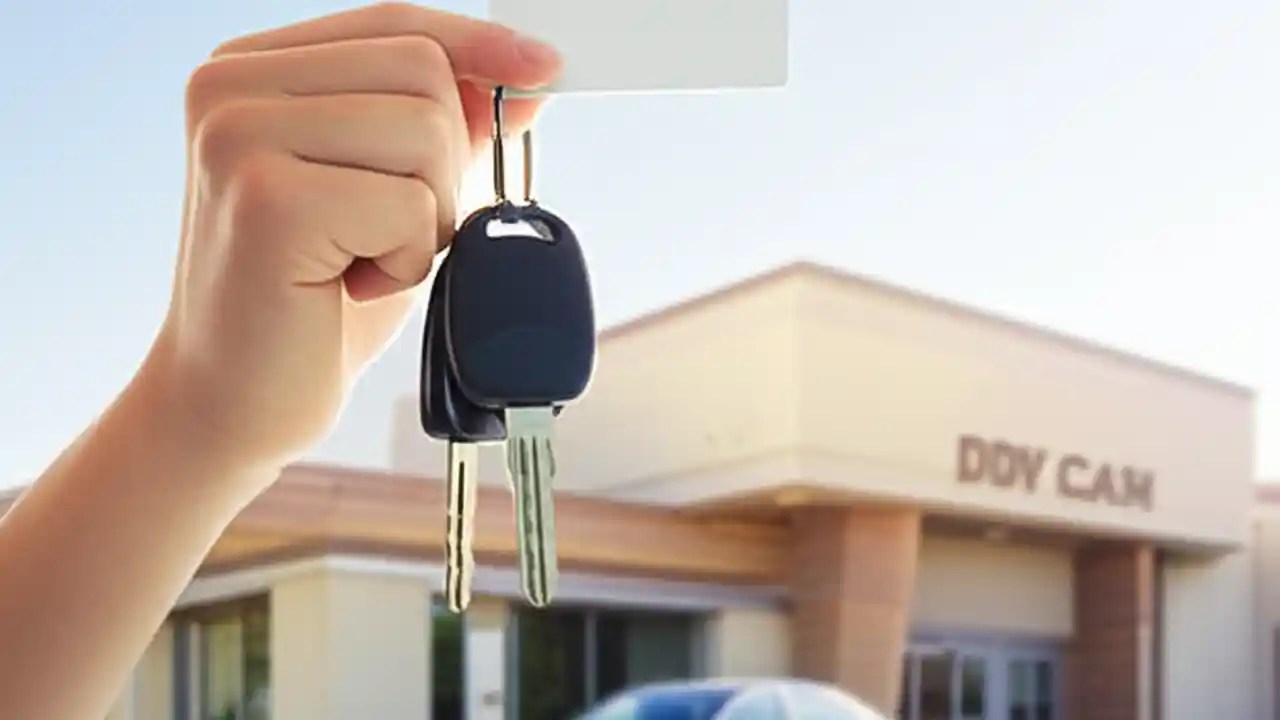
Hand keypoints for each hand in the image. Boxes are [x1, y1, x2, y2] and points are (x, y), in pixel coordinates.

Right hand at [145, 3, 561, 474]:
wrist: (233, 403)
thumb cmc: (311, 300)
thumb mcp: (389, 194)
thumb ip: (443, 127)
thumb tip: (525, 75)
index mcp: (252, 71)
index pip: (396, 23)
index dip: (478, 45)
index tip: (543, 69)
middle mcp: (229, 88)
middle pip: (423, 72)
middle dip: (441, 168)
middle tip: (384, 233)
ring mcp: (238, 136)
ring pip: (425, 132)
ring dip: (425, 217)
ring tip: (361, 260)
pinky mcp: (265, 199)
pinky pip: (409, 203)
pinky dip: (407, 259)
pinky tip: (348, 286)